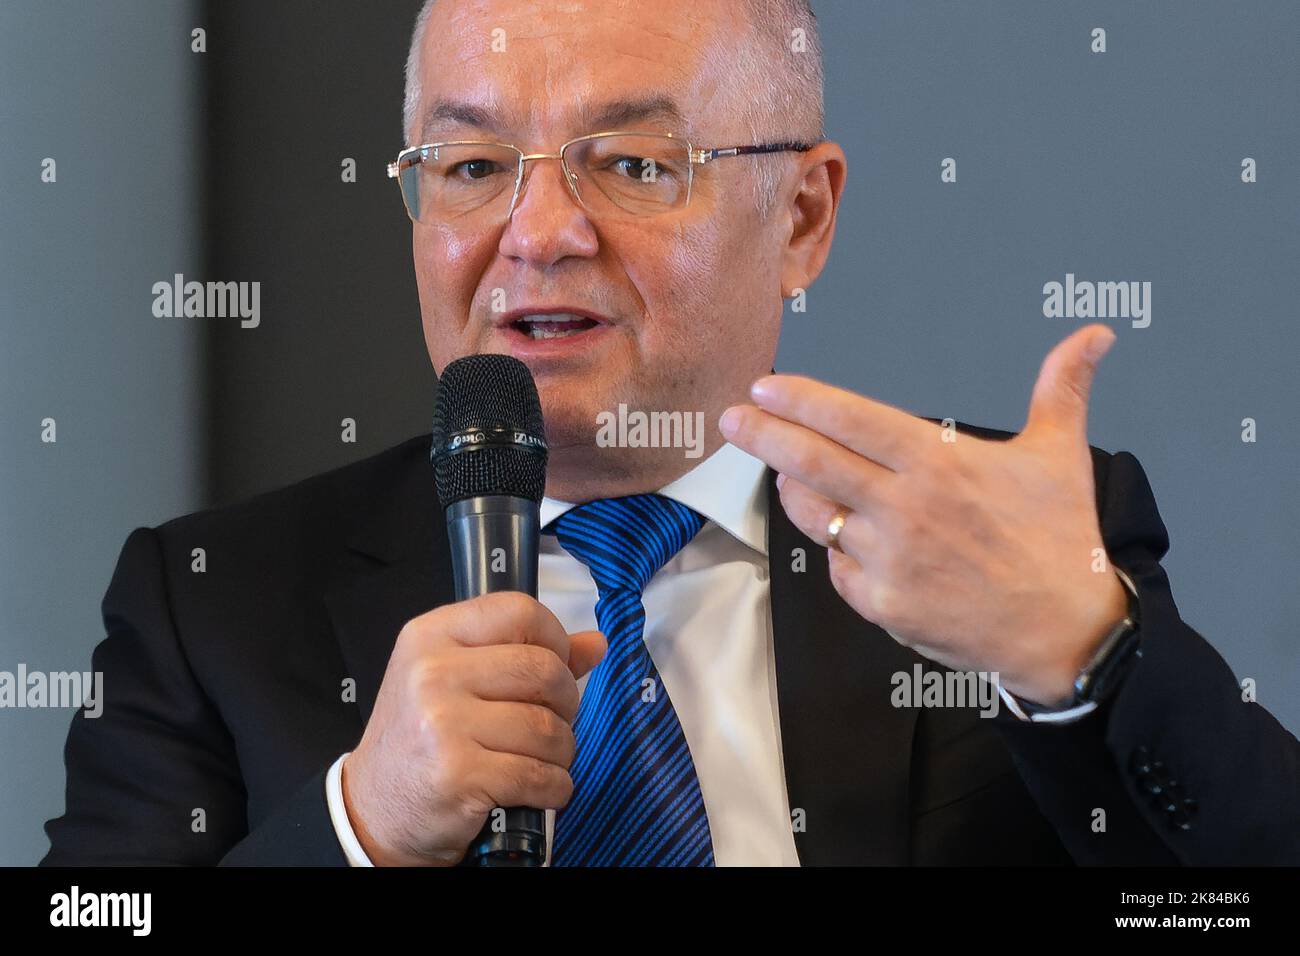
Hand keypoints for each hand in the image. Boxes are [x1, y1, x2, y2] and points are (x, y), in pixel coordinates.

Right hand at [342, 591, 605, 865]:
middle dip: (565, 702)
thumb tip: (595, 643)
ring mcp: (442, 724)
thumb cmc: (421, 739)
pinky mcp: (458, 774)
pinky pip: (539, 775)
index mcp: (431, 636)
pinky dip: (554, 788)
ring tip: (541, 758)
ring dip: (560, 751)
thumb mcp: (458, 679)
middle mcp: (432, 673)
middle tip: (552, 719)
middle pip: (543, 669)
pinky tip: (540, 788)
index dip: (555, 638)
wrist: (375, 809)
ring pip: (547, 727)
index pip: (519, 611)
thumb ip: (525, 654)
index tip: (557, 665)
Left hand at [719, 324, 1127, 706]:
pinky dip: (839, 552)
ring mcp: (889, 559)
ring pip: (816, 517)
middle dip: (763, 437)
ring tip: (786, 476)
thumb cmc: (1060, 541)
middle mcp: (905, 508)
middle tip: (732, 419)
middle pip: (813, 463)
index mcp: (939, 463)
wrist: (1068, 633)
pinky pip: (838, 569)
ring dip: (795, 493)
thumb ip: (1062, 388)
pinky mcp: (882, 604)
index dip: (800, 402)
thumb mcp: (1062, 455)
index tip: (765, 389)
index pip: (851, 420)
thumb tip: (1094, 333)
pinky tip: (851, 540)